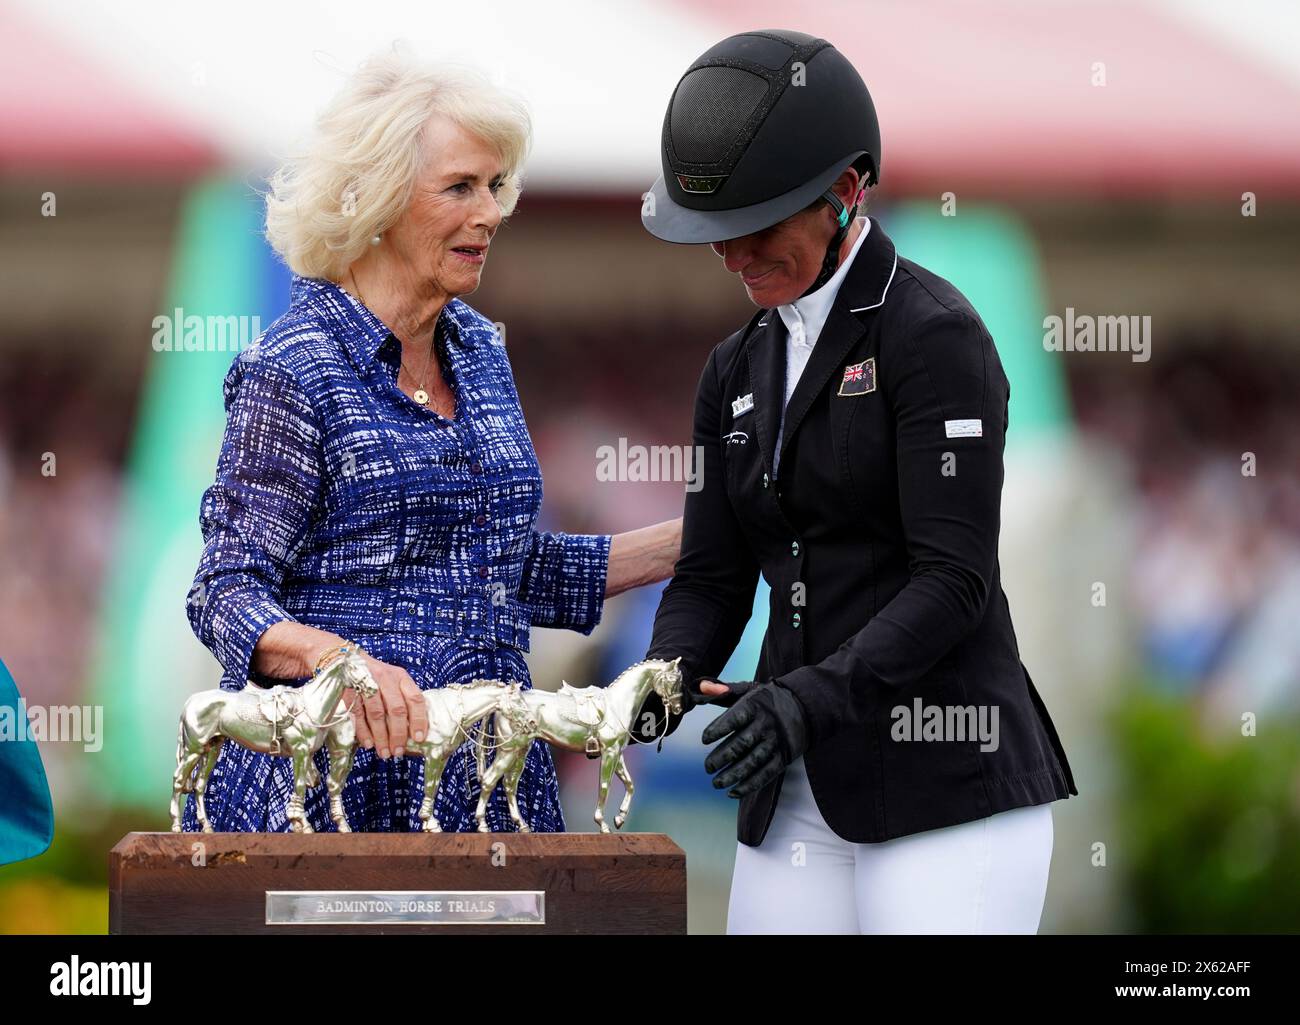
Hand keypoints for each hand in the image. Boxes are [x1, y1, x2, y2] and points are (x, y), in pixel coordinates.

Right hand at [341, 653, 428, 759]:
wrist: (342, 658)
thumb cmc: (373, 675)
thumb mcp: (392, 680)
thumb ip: (402, 698)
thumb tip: (412, 731)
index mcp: (401, 676)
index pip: (415, 698)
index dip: (419, 720)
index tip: (419, 738)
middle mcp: (385, 678)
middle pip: (396, 709)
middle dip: (398, 734)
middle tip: (398, 752)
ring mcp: (366, 683)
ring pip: (377, 714)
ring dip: (381, 737)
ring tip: (384, 753)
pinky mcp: (349, 690)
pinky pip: (358, 714)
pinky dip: (363, 731)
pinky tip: (368, 744)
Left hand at [701, 681, 808, 797]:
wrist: (805, 706)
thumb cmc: (768, 699)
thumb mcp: (748, 690)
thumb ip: (723, 691)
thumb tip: (701, 687)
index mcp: (756, 705)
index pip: (734, 718)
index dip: (718, 729)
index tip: (704, 739)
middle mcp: (766, 724)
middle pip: (742, 743)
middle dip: (722, 757)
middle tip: (707, 767)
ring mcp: (776, 741)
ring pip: (753, 762)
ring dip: (733, 775)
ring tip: (716, 783)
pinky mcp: (784, 756)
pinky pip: (766, 774)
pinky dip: (749, 785)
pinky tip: (733, 791)